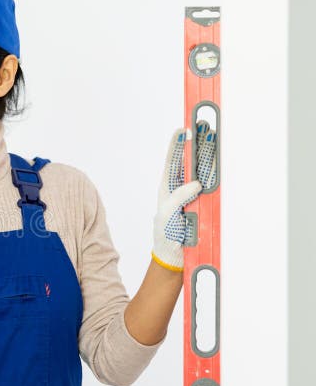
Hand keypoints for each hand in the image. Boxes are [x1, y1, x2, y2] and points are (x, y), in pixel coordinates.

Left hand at [151, 121, 217, 270]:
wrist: (175, 255)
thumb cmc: (165, 234)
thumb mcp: (166, 214)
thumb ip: (178, 197)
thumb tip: (195, 183)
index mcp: (167, 188)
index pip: (172, 162)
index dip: (177, 145)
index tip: (182, 130)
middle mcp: (180, 189)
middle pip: (191, 163)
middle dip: (197, 145)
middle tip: (205, 130)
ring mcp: (194, 196)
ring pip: (203, 172)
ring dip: (208, 156)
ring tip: (213, 140)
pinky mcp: (204, 204)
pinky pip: (212, 187)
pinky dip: (216, 174)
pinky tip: (220, 164)